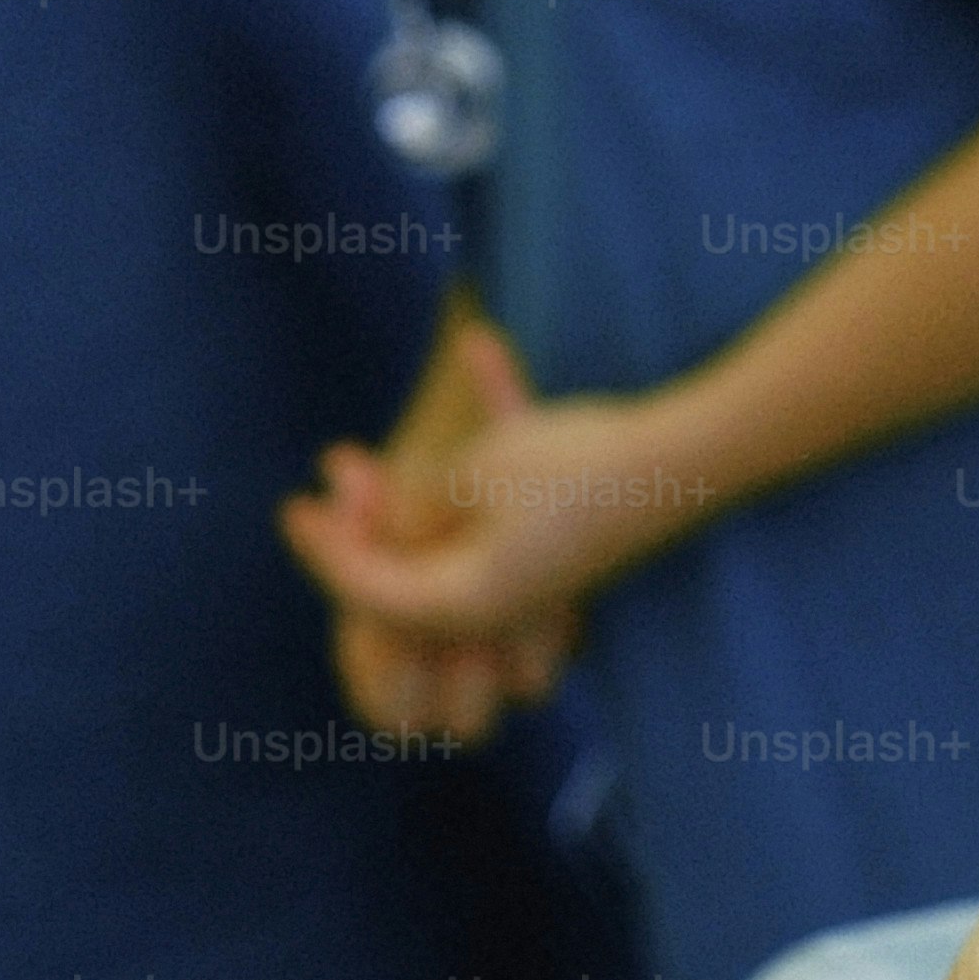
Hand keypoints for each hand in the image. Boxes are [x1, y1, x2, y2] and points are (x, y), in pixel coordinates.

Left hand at [283, 321, 706, 741]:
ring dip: (413, 510)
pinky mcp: (553, 553)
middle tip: (342, 468)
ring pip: (443, 557)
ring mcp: (529, 586)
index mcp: (469, 604)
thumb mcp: (476, 476)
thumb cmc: (577, 463)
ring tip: (382, 456)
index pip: (370, 593)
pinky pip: (488, 522)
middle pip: (402, 586)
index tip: (293, 508)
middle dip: (364, 532)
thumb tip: (388, 535)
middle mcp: (497, 610)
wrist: (684, 457)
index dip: (327, 550)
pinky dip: (468, 483)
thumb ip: (417, 511)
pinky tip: (479, 370)